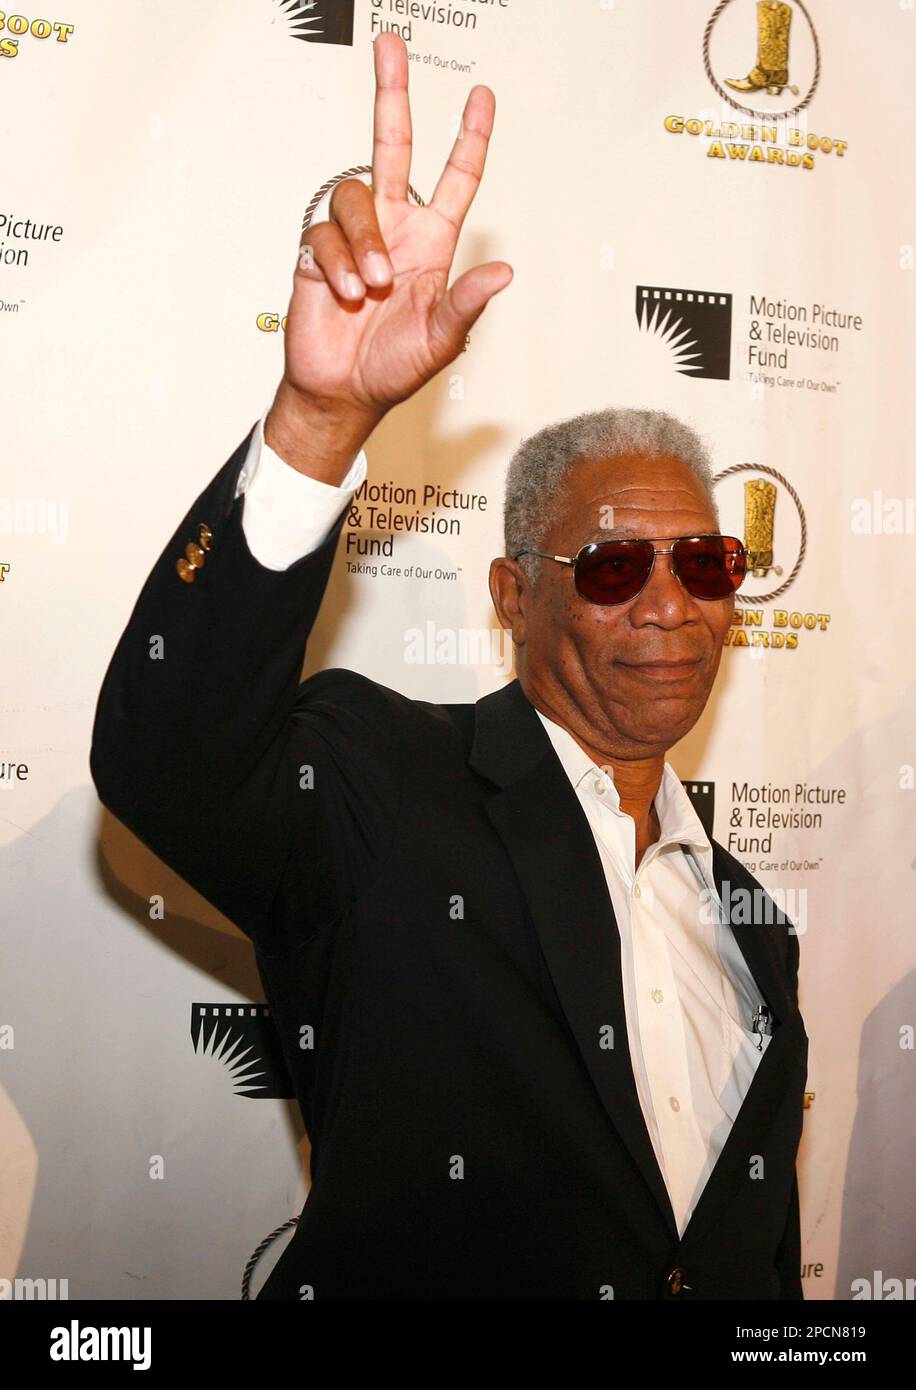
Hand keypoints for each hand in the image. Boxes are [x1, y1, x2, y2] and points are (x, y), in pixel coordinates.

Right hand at [267, 32, 511, 463]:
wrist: (342, 392)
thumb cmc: (393, 367)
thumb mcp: (442, 338)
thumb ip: (467, 303)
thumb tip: (503, 273)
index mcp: (431, 243)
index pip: (455, 179)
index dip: (469, 139)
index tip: (481, 98)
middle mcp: (393, 229)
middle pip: (392, 145)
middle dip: (392, 95)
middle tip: (390, 48)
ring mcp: (354, 239)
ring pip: (354, 195)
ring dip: (365, 241)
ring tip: (372, 285)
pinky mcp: (316, 253)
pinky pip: (324, 236)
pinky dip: (337, 265)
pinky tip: (345, 294)